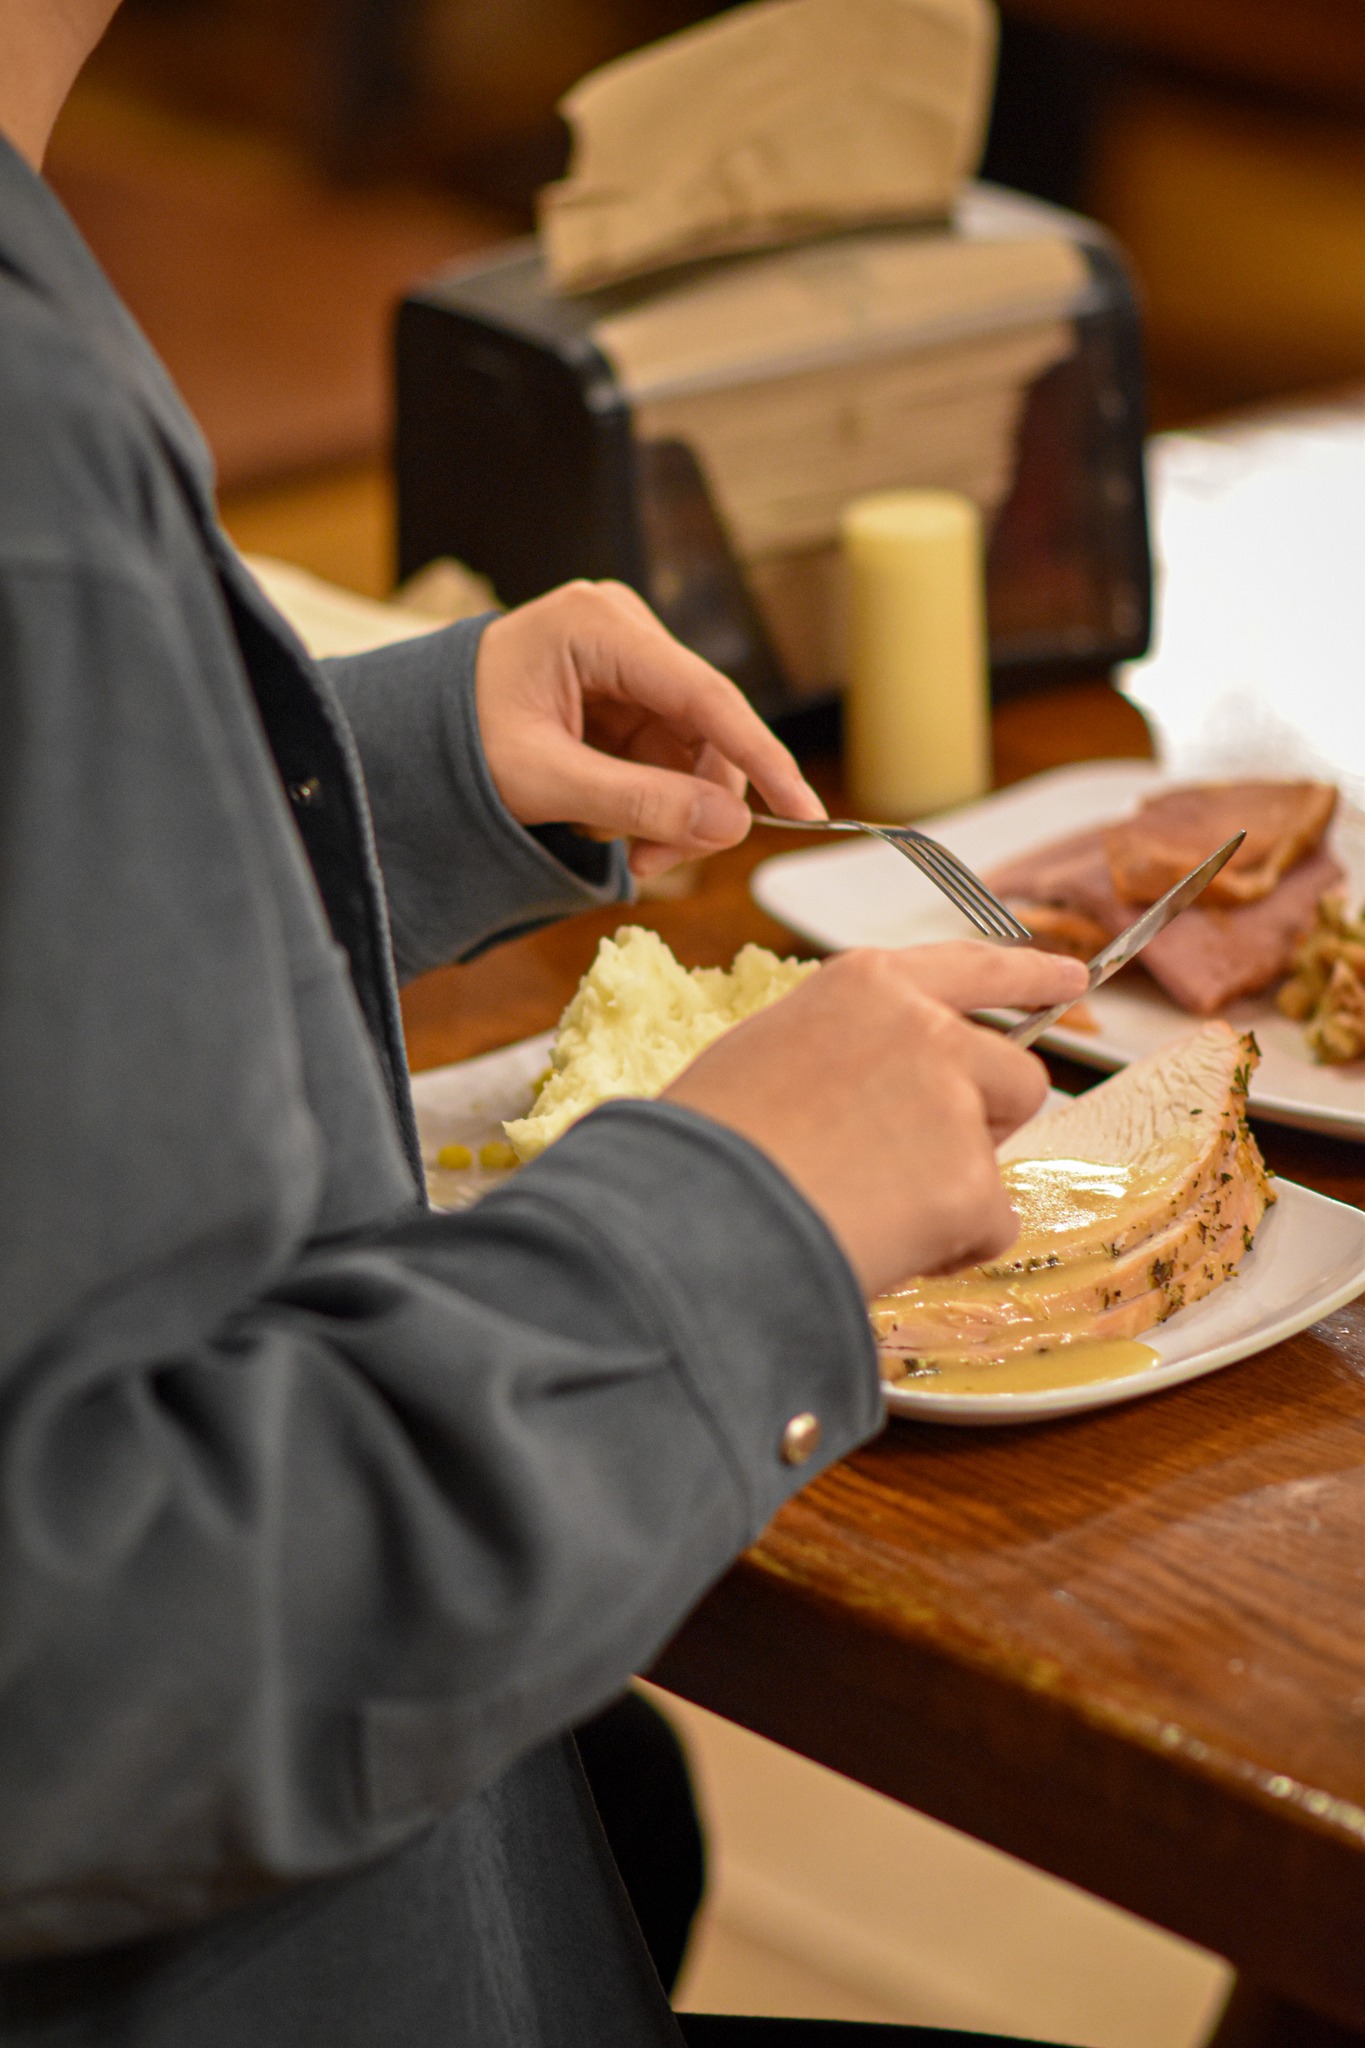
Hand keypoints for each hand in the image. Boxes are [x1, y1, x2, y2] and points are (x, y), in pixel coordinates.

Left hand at [474, 580, 823, 877]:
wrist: (408, 733)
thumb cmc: (457, 740)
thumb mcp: (542, 781)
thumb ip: (637, 802)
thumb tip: (731, 826)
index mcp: (598, 627)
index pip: (707, 697)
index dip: (762, 760)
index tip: (807, 813)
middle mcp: (623, 628)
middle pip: (706, 729)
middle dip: (691, 804)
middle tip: (654, 864)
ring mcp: (627, 658)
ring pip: (693, 749)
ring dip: (670, 810)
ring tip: (624, 850)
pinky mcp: (625, 690)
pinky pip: (668, 754)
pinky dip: (651, 799)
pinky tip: (611, 823)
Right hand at [663, 943, 1090, 1296]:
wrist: (691, 1220)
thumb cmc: (706, 1145)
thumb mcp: (769, 1053)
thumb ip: (847, 1050)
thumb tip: (885, 1094)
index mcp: (866, 984)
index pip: (973, 966)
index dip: (1029, 974)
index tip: (1071, 978)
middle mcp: (924, 1027)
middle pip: (1014, 1073)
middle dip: (983, 1123)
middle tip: (907, 1167)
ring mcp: (954, 1101)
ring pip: (1001, 1152)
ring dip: (962, 1185)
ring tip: (871, 1206)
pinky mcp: (970, 1182)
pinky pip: (990, 1225)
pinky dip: (950, 1248)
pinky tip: (878, 1244)